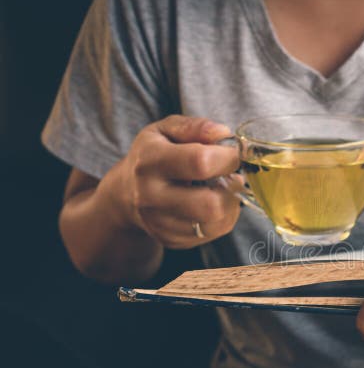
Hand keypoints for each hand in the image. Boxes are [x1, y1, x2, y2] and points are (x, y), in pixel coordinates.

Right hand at [102, 115, 241, 248]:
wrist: (126, 192)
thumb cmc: (153, 154)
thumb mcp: (166, 130)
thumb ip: (194, 127)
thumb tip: (222, 133)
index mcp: (149, 162)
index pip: (200, 162)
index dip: (227, 158)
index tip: (233, 154)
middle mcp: (150, 196)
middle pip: (210, 205)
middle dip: (231, 188)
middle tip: (231, 175)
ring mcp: (159, 223)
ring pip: (216, 222)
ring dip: (230, 203)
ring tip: (221, 188)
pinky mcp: (170, 239)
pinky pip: (214, 233)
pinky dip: (223, 217)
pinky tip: (214, 202)